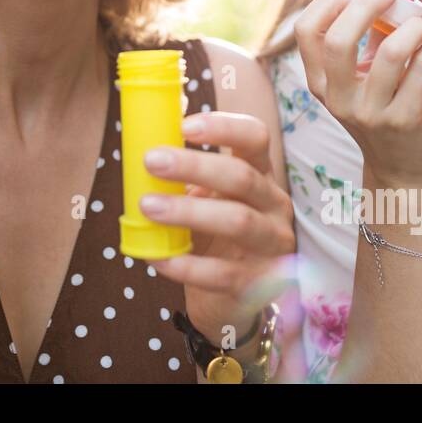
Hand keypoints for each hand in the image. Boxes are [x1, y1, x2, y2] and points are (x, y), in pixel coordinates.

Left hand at [139, 111, 294, 349]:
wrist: (232, 297)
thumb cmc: (213, 234)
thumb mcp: (206, 197)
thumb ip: (185, 172)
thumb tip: (149, 135)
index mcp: (261, 175)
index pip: (255, 138)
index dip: (223, 127)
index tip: (184, 125)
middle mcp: (274, 206)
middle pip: (242, 177)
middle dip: (195, 165)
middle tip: (151, 160)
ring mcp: (272, 246)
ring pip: (238, 221)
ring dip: (189, 211)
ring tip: (147, 206)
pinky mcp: (259, 284)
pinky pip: (221, 272)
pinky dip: (185, 265)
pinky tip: (156, 257)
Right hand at [293, 0, 421, 187]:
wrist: (402, 167)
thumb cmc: (383, 108)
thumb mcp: (367, 72)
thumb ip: (376, 27)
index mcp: (320, 81)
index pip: (306, 30)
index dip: (333, 1)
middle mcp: (338, 98)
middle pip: (338, 39)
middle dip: (368, 5)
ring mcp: (369, 112)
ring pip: (390, 54)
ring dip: (415, 27)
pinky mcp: (403, 120)